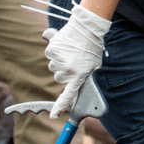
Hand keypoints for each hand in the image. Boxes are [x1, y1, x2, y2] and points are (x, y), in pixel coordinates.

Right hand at [43, 2, 110, 117]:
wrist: (86, 28)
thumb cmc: (92, 47)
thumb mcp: (93, 66)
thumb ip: (83, 77)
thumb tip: (74, 87)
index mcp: (80, 75)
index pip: (68, 96)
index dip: (60, 107)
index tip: (54, 115)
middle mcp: (68, 70)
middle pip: (59, 79)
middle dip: (64, 72)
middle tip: (74, 61)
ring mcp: (58, 61)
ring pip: (53, 67)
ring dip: (59, 62)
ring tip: (70, 51)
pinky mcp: (51, 51)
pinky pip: (50, 56)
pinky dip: (55, 52)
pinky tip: (64, 45)